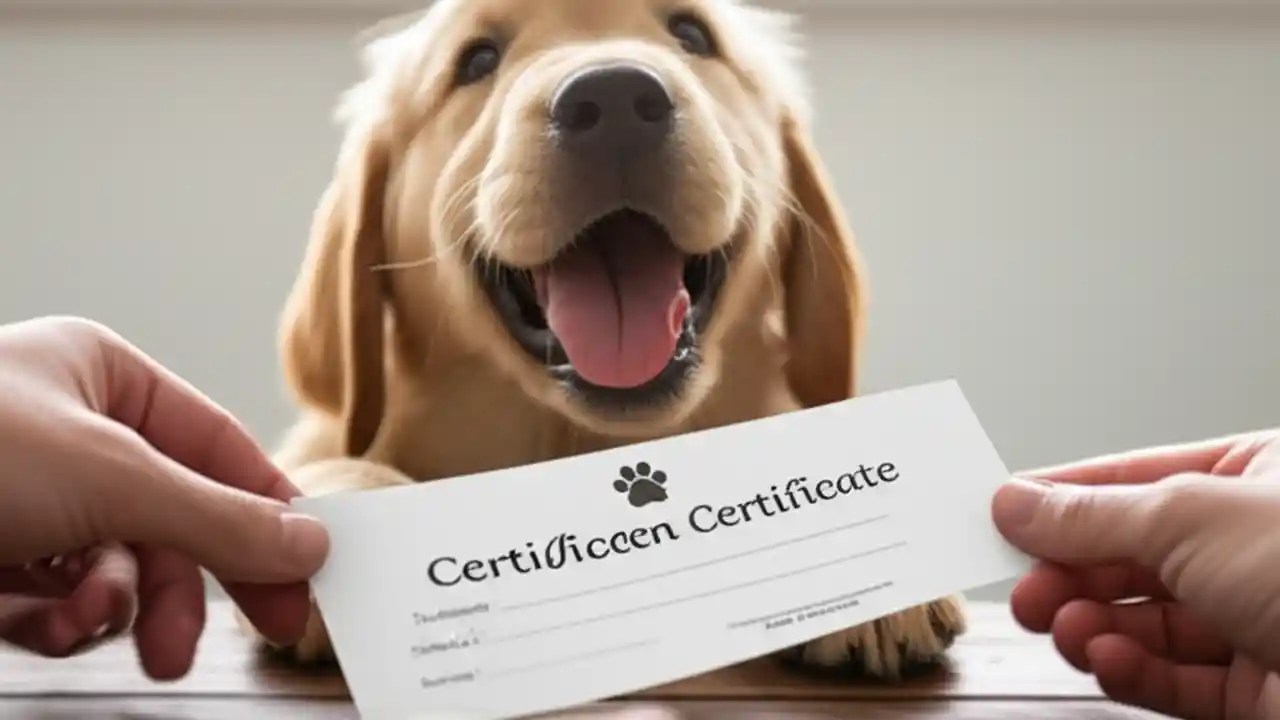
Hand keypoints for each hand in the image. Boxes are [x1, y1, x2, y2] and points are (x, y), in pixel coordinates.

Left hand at [0, 316, 328, 678]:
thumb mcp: (113, 478)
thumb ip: (220, 518)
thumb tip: (310, 543)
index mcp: (102, 379)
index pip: (218, 447)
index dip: (268, 510)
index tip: (308, 571)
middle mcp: (66, 436)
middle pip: (173, 516)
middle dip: (195, 579)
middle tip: (257, 631)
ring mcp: (21, 501)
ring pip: (117, 566)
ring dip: (123, 607)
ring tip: (114, 634)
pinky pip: (55, 600)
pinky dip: (63, 621)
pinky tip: (55, 624)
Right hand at [992, 429, 1279, 718]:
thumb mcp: (1190, 516)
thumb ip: (1094, 513)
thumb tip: (1018, 502)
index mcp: (1258, 477)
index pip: (1137, 479)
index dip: (1066, 495)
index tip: (1003, 512)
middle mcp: (1256, 547)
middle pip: (1134, 555)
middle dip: (1071, 571)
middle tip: (1021, 584)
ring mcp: (1260, 620)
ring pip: (1148, 620)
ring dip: (1092, 623)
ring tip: (1059, 625)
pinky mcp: (1261, 691)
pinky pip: (1176, 676)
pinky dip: (1130, 669)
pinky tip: (1104, 658)